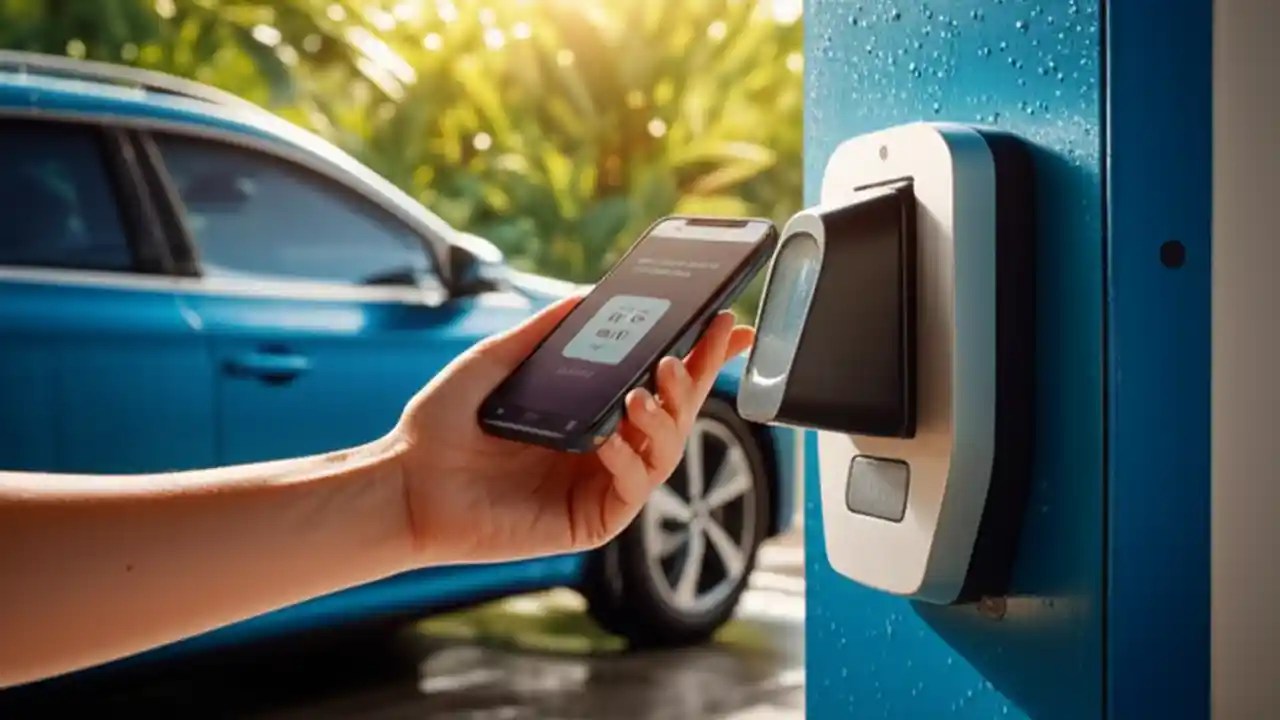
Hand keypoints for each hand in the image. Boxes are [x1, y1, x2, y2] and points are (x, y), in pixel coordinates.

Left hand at [389, 297, 754, 564]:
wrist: (405, 482)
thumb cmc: (441, 427)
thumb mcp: (493, 362)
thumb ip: (539, 331)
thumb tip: (585, 294)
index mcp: (589, 411)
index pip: (655, 381)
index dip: (697, 355)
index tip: (726, 322)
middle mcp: (603, 448)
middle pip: (674, 414)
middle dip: (698, 377)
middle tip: (705, 342)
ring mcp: (598, 486)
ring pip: (665, 453)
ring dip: (669, 417)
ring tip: (650, 387)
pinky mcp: (588, 520)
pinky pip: (631, 490)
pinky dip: (630, 460)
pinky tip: (611, 435)